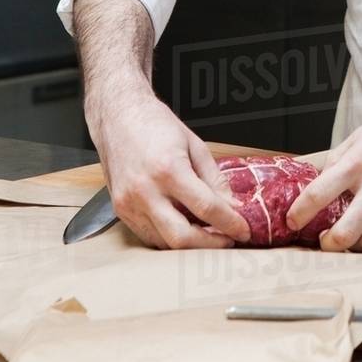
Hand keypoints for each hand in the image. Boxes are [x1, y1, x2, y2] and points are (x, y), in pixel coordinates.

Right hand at [88, 84, 251, 249]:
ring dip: (190, 245)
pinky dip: (169, 238)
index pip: (206, 207)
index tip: (243, 230)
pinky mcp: (120, 210)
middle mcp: (146, 191)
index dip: (230, 223)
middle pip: (182, 237)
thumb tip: (232, 206)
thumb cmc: (156, 125)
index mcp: (169, 169)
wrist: (118, 116)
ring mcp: (129, 203)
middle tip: (228, 240)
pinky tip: (185, 228)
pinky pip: (148, 236)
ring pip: (164, 243)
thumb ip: (214, 179)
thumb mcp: (194, 145)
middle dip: (210, 244)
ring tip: (209, 235)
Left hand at [285, 90, 361, 252]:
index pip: (318, 194)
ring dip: (357, 243)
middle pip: (345, 234)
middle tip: (325, 240)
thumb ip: (339, 159)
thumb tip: (319, 180)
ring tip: (354, 233)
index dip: (300, 213)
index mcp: (359, 161)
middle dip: (328, 244)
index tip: (292, 221)